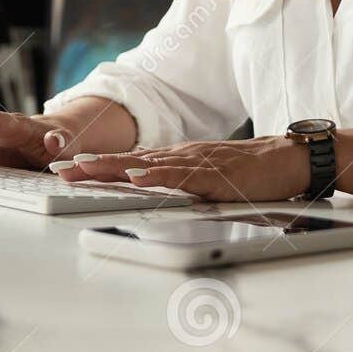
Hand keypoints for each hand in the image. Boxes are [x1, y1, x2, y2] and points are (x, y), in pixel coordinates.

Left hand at [51, 136, 310, 201]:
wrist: (293, 160)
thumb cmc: (256, 174)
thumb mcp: (212, 181)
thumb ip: (185, 187)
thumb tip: (157, 195)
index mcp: (181, 159)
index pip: (132, 161)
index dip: (99, 165)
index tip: (69, 169)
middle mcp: (184, 156)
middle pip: (130, 160)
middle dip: (92, 166)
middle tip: (59, 170)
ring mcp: (199, 162)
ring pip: (147, 164)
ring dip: (112, 167)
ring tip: (82, 171)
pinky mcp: (216, 174)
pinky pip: (181, 175)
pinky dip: (156, 176)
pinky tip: (135, 177)